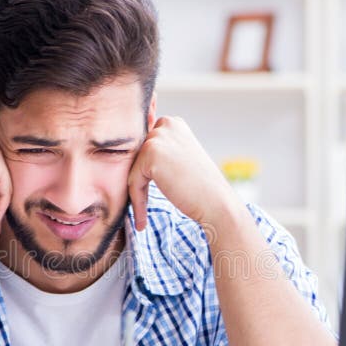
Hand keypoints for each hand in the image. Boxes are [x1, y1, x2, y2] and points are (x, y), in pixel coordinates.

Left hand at [127, 116, 239, 231]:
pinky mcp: (151, 153)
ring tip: (143, 217)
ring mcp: (158, 137)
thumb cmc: (199, 187)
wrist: (216, 203)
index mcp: (173, 123)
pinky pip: (132, 181)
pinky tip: (142, 221)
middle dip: (139, 181)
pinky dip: (136, 202)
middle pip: (136, 157)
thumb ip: (159, 153)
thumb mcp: (179, 160)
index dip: (145, 173)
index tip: (148, 193)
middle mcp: (166, 124)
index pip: (143, 148)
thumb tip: (129, 156)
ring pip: (133, 170)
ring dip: (137, 193)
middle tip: (143, 208)